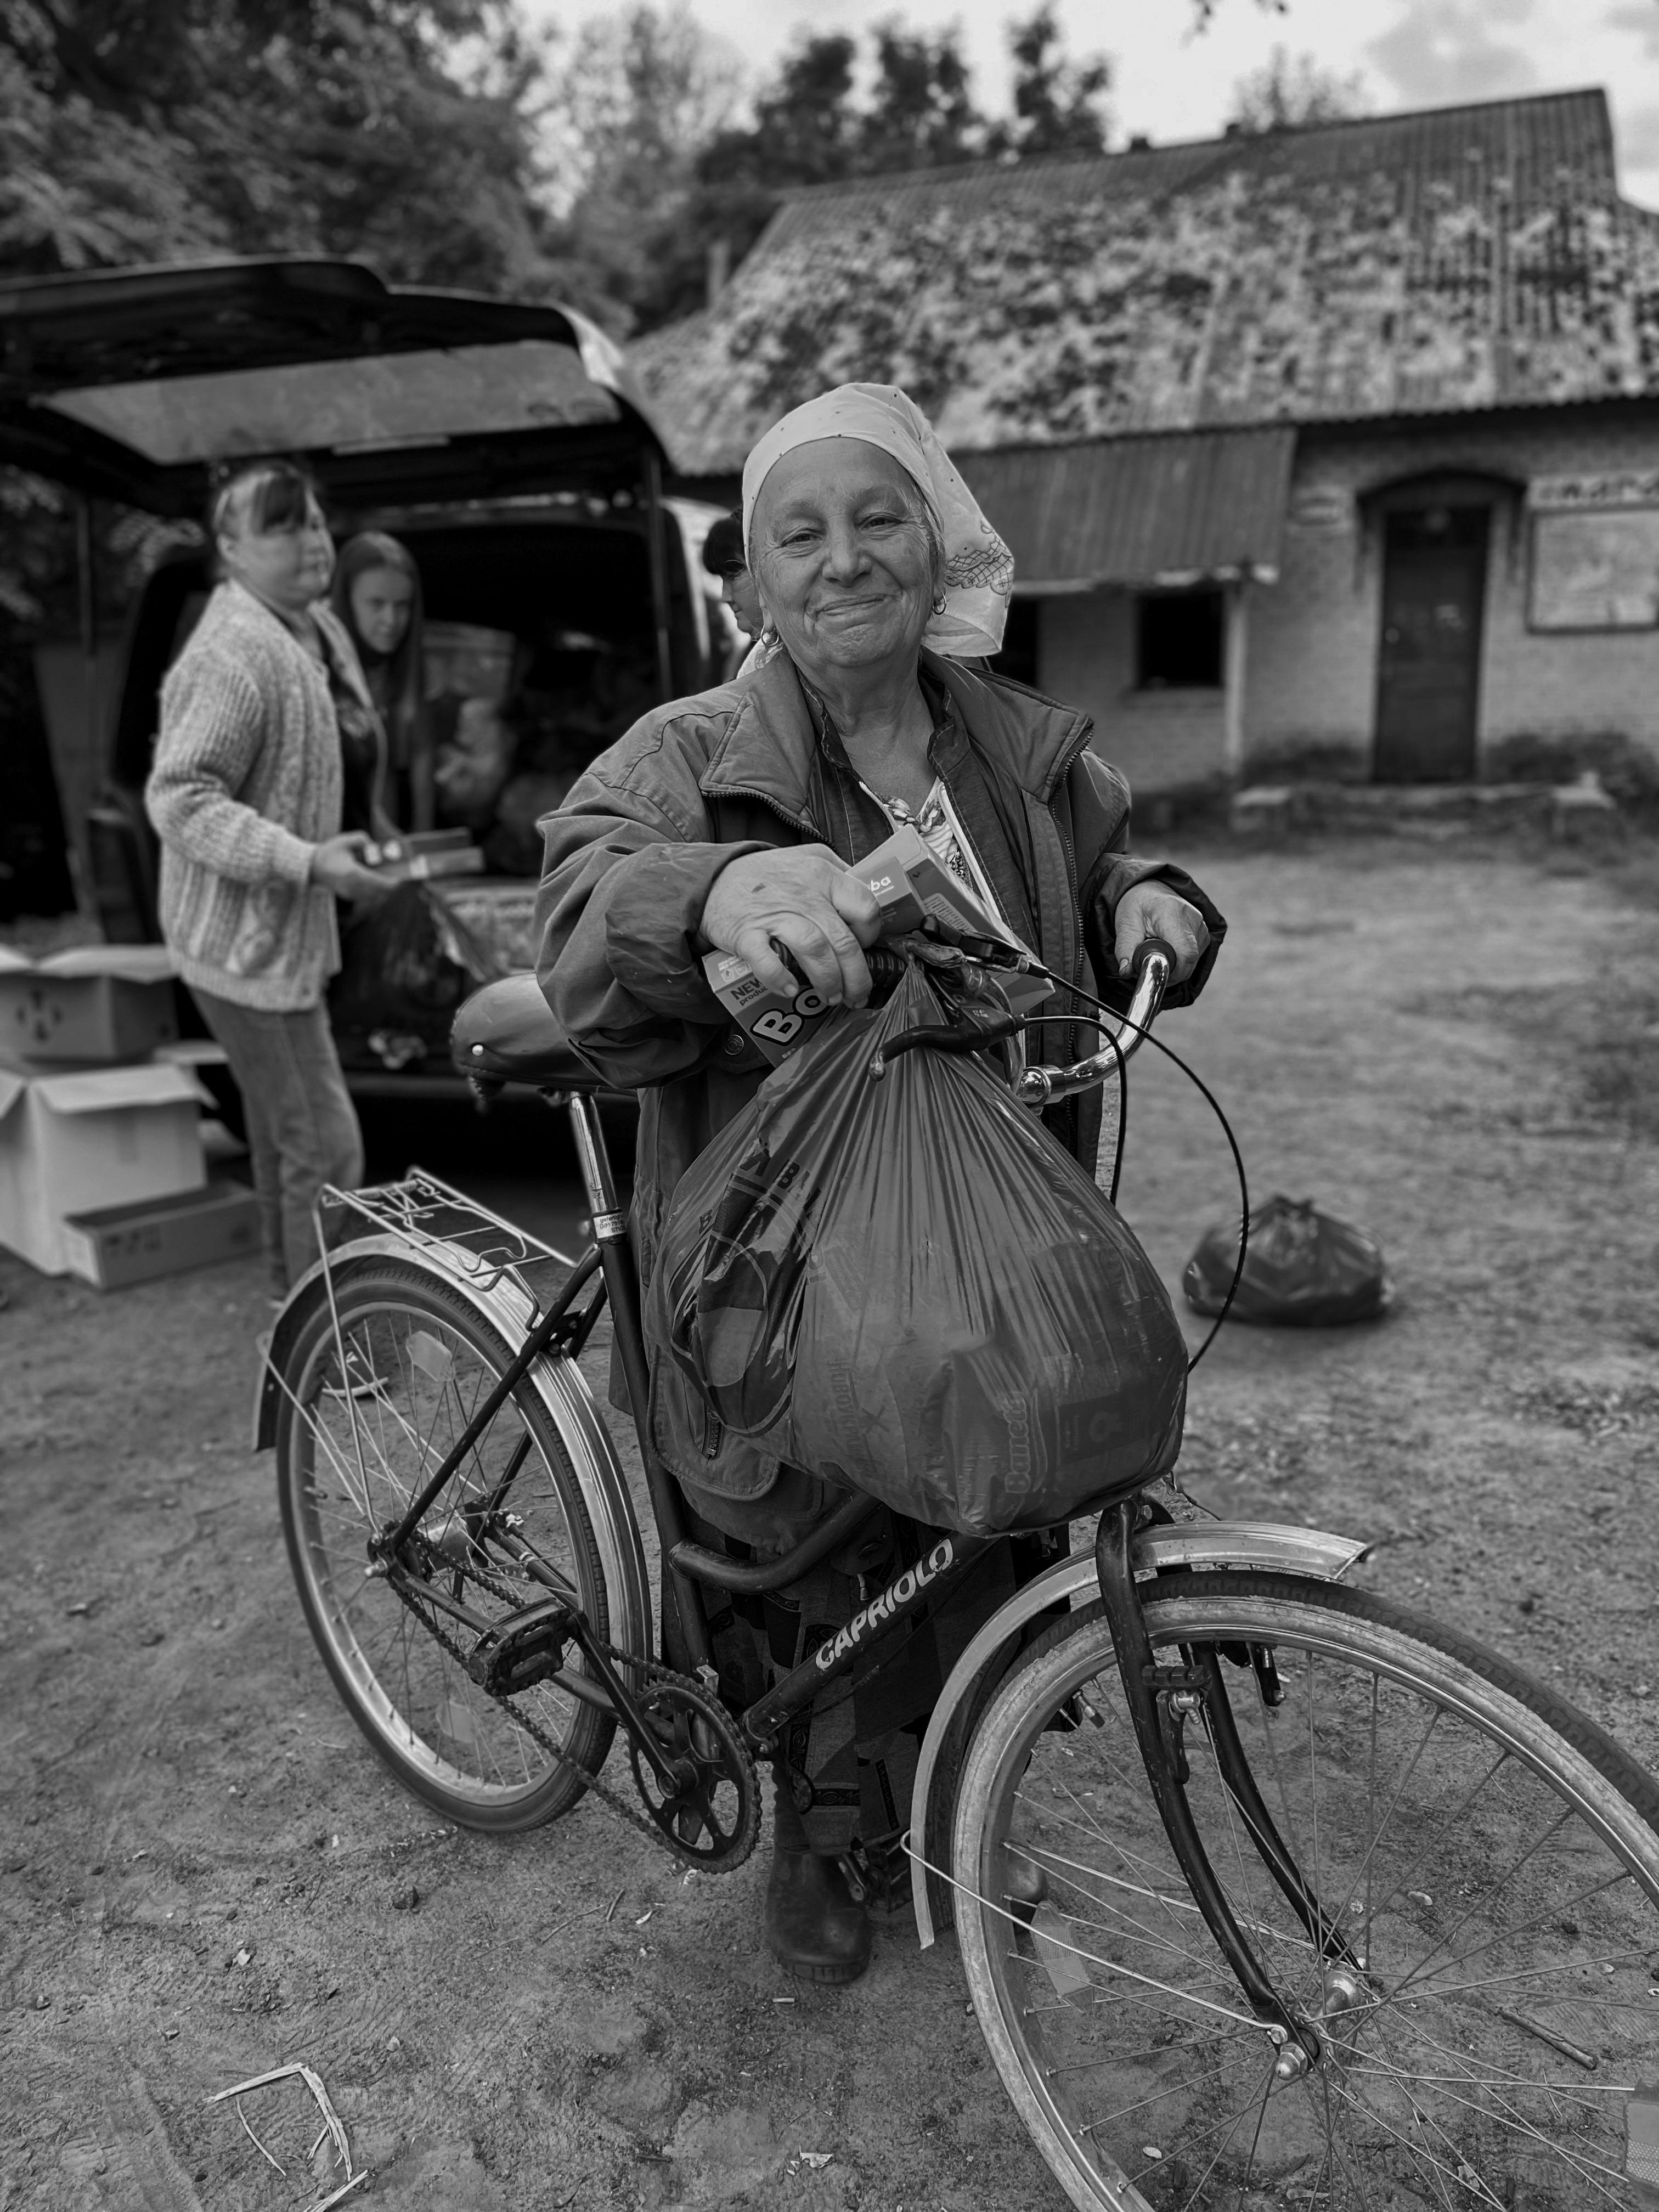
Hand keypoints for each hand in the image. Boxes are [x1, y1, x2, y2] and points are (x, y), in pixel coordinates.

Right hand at [309, 832, 393, 905]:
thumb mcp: (342, 841)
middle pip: (378, 892)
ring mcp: (349, 893)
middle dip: (390, 888)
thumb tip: (371, 844)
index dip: (391, 883)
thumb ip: (359, 839)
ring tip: (390, 882)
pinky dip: (374, 892)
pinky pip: (366, 897)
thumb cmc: (328, 853)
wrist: (312, 867)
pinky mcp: (348, 895)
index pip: (377, 882)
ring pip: (373, 897)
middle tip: (399, 880)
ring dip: (383, 891)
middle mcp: (352, 886)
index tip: (400, 880)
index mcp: (353, 873)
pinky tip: (379, 884)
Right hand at [701, 843, 882, 1006]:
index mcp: (823, 875)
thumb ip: (837, 872)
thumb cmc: (764, 876)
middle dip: (856, 977)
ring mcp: (775, 914)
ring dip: (827, 980)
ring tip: (830, 996)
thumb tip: (865, 900)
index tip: (864, 950)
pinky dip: (779, 978)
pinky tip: (788, 989)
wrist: (712, 880)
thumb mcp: (807, 858)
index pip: (865, 907)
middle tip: (855, 994)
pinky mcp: (747, 933)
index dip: (870, 936)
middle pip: (844, 940)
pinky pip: (767, 960)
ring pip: (815, 951)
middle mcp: (804, 894)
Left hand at [1112, 881, 1208, 986]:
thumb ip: (1125, 949)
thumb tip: (1126, 971)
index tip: (1157, 973)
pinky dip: (1182, 959)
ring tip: (1159, 951)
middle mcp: (1192, 917)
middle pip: (1191, 958)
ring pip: (1194, 959)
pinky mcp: (1204, 931)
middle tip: (1153, 966)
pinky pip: (1196, 955)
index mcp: (1171, 912)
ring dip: (1176, 964)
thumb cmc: (1137, 906)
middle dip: (1172, 970)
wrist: (1150, 891)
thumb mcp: (1125, 924)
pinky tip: (1169, 948)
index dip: (1173, 970)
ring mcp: (1200, 924)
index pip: (1185, 952)